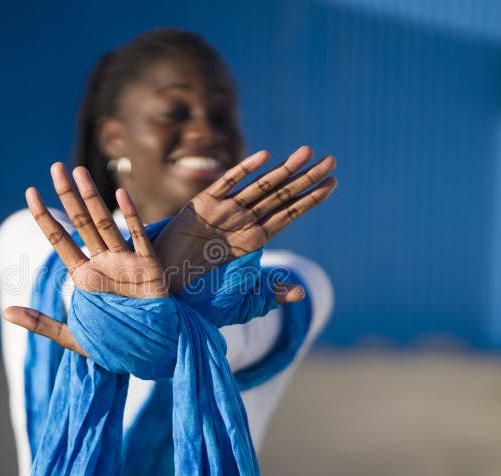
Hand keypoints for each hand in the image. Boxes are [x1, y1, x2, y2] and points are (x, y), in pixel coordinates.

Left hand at [3, 163, 166, 356]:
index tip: (30, 193)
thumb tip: (5, 311)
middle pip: (81, 223)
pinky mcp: (149, 267)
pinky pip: (138, 237)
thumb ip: (41, 323)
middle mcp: (104, 264)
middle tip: (55, 167)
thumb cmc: (116, 344)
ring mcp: (126, 263)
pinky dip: (131, 215)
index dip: (45, 217)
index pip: (59, 240)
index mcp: (85, 277)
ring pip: (105, 224)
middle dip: (67, 195)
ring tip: (78, 171)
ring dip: (92, 198)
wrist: (153, 353)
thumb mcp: (74, 337)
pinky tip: (120, 193)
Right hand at [154, 146, 336, 291]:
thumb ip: (270, 293)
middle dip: (306, 178)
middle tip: (331, 160)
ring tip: (307, 153)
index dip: (311, 199)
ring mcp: (224, 212)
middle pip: (281, 195)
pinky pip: (227, 184)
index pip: (289, 214)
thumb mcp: (242, 299)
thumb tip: (301, 293)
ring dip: (284, 170)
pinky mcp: (202, 205)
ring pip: (260, 186)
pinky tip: (265, 157)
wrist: (167, 286)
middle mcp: (243, 221)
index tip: (333, 183)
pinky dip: (244, 171)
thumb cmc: (200, 294)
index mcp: (255, 239)